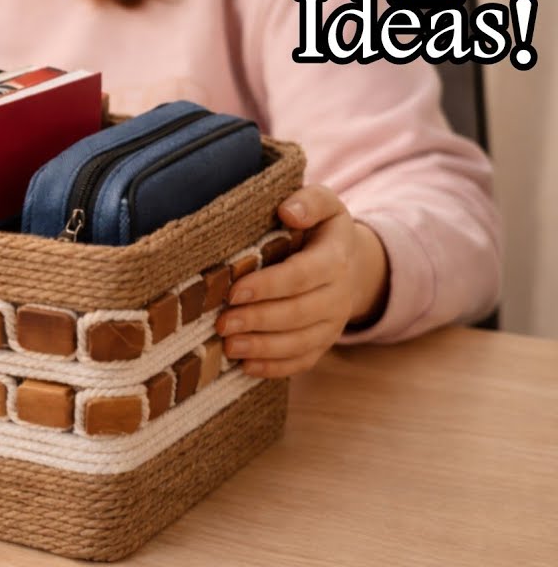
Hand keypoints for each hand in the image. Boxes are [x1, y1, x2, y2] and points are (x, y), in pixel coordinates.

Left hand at [215, 184, 388, 377]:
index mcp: (335, 259)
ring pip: (300, 343)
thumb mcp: (323, 205)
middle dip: (257, 320)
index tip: (234, 291)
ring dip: (262, 348)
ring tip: (228, 346)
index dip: (268, 286)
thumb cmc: (320, 229)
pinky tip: (245, 367)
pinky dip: (275, 368)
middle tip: (222, 323)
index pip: (301, 276)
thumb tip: (289, 211)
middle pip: (298, 314)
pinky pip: (303, 361)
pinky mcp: (323, 343)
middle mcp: (339, 295)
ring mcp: (332, 324)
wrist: (348, 261)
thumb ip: (310, 202)